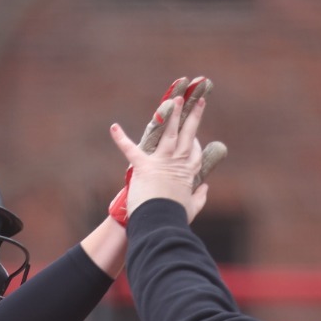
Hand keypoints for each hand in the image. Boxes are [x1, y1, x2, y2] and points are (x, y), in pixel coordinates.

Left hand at [107, 76, 227, 225]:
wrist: (160, 222)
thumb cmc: (175, 217)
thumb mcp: (192, 208)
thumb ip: (200, 196)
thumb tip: (206, 187)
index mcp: (188, 173)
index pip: (195, 153)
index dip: (195, 143)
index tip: (195, 135)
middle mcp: (177, 163)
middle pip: (187, 134)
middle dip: (193, 116)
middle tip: (197, 100)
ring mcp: (160, 162)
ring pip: (168, 133)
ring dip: (171, 114)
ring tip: (174, 98)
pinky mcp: (143, 167)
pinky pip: (130, 150)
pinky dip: (120, 139)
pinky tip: (114, 128)